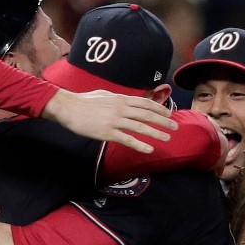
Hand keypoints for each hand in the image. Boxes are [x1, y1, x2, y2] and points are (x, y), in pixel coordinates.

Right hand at [44, 89, 175, 153]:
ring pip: (141, 127)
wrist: (69, 108)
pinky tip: (149, 149)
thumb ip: (118, 99)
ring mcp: (115, 121)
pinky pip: (127, 140)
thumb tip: (127, 101)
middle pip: (147, 115)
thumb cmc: (84, 101)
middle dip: (163, 121)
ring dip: (156, 133)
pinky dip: (140, 145)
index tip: (169, 114)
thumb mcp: (105, 95)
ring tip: (167, 138)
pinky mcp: (107, 133)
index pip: (145, 103)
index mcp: (121, 99)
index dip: (159, 109)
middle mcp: (121, 109)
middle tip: (175, 127)